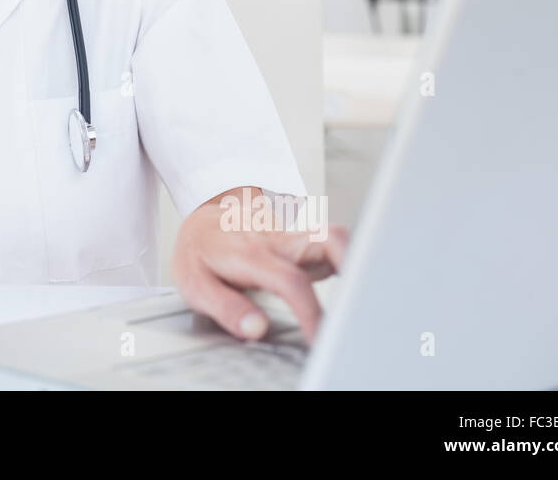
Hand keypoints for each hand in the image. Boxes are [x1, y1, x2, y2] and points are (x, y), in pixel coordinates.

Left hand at [170, 186, 348, 343]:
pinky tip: (355, 291)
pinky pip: (336, 247)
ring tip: (362, 304)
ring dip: (357, 265)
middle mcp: (279, 241)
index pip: (290, 280)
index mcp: (250, 253)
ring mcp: (296, 239)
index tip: (318, 337)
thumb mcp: (195, 284)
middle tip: (358, 311)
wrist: (204, 221)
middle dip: (355, 271)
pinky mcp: (306, 243)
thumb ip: (226, 308)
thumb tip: (256, 329)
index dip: (310, 311)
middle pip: (329, 240)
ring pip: (338, 238)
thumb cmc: (200, 253)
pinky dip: (352, 265)